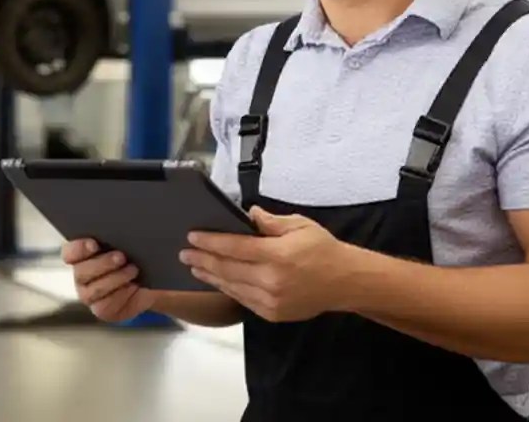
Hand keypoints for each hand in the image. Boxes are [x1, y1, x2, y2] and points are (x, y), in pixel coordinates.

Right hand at [62, 238, 159, 322]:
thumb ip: (120, 236)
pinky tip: (133, 286)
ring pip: (95, 290)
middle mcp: (81, 276)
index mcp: (80, 256)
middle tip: (121, 257)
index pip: (70, 253)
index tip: (94, 244)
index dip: (78, 249)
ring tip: (133, 270)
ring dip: (115, 279)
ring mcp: (89, 295)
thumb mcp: (129, 242)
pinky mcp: (102, 310)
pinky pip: (106, 305)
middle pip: (81, 272)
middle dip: (102, 264)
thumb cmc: (136, 255)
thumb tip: (125, 224)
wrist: (151, 280)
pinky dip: (122, 294)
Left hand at [181, 206, 353, 322]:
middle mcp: (272, 280)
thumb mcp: (300, 226)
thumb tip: (248, 214)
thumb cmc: (322, 249)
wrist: (344, 282)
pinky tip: (217, 281)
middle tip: (184, 253)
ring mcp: (271, 300)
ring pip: (232, 287)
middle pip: (227, 269)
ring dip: (210, 276)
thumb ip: (271, 222)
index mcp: (278, 255)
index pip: (235, 247)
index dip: (211, 241)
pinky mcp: (272, 313)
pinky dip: (227, 289)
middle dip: (203, 259)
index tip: (193, 236)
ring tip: (194, 267)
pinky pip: (242, 300)